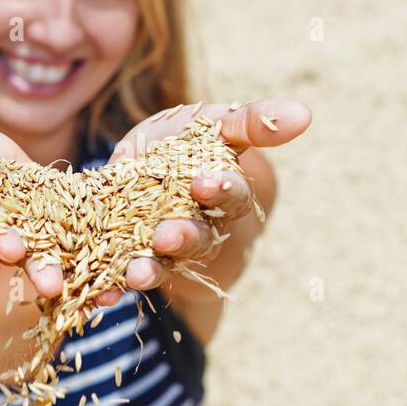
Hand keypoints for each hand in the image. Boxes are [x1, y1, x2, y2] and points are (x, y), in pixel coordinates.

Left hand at [94, 98, 311, 304]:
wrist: (146, 169)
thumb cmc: (187, 143)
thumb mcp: (214, 126)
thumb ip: (253, 121)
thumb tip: (305, 113)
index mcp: (224, 192)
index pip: (232, 195)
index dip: (221, 191)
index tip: (204, 183)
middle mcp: (202, 228)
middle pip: (199, 237)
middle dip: (184, 237)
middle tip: (167, 235)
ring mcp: (167, 251)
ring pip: (163, 263)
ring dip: (150, 269)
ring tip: (135, 273)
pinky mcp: (132, 261)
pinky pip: (123, 277)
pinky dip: (112, 286)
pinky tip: (101, 292)